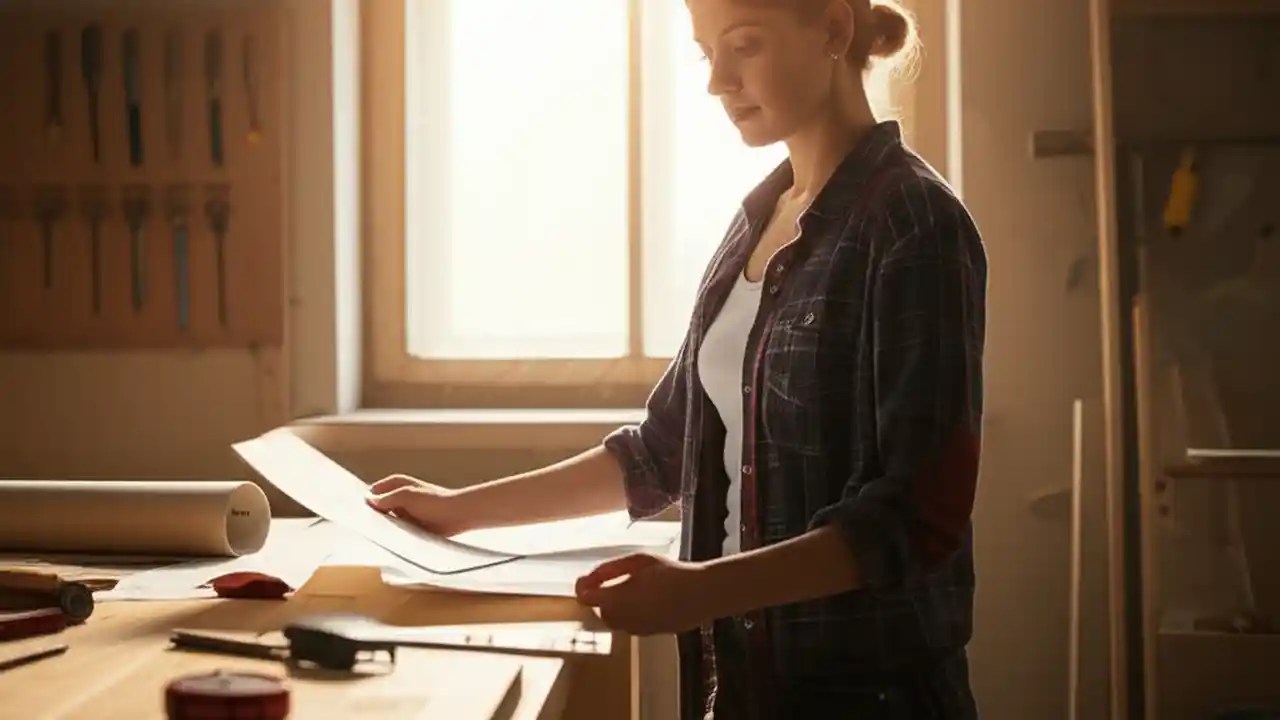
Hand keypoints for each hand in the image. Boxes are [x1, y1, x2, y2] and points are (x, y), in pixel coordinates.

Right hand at [365, 474, 475, 535]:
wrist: (458, 515)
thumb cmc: (435, 502)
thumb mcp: (407, 497)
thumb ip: (386, 498)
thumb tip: (367, 501)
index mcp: (395, 483)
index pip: (370, 493)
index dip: (362, 503)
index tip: (353, 514)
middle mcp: (397, 495)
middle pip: (376, 507)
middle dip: (370, 516)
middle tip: (361, 528)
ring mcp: (403, 510)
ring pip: (385, 520)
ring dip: (382, 527)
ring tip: (374, 536)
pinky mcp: (409, 524)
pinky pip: (395, 529)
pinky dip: (392, 534)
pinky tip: (388, 541)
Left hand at [574, 553, 712, 635]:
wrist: (700, 595)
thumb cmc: (669, 572)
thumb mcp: (639, 561)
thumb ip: (610, 569)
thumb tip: (589, 577)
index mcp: (617, 598)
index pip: (585, 598)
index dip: (583, 588)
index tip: (586, 579)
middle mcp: (622, 618)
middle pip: (599, 611)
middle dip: (600, 598)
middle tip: (608, 581)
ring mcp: (635, 629)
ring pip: (613, 621)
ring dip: (613, 607)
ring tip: (628, 589)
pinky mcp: (647, 634)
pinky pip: (629, 626)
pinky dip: (628, 615)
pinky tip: (643, 601)